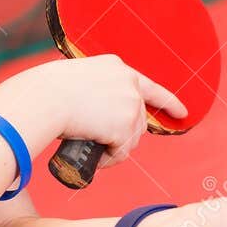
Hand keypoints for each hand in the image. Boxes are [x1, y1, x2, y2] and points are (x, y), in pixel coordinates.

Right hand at [0, 56, 185, 169]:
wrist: (44, 99)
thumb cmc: (46, 92)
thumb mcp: (75, 82)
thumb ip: (93, 92)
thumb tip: (95, 117)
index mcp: (116, 67)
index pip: (149, 86)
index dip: (168, 102)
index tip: (182, 112)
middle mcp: (129, 82)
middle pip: (139, 119)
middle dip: (124, 135)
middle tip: (99, 142)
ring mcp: (130, 104)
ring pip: (132, 137)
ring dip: (116, 148)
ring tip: (93, 148)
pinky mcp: (126, 126)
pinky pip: (122, 152)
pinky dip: (110, 159)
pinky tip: (96, 157)